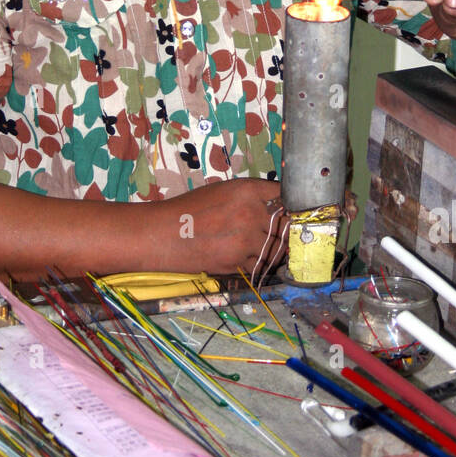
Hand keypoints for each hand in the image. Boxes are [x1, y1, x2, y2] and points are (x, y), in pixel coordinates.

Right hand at [157, 178, 285, 276]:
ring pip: (277, 249)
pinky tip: (252, 258)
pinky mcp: (237, 262)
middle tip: (285, 234)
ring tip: (269, 248)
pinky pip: (261, 265)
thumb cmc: (190, 209)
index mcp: (247, 191)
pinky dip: (261, 264)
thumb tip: (276, 204)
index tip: (292, 211)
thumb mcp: (222, 191)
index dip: (291, 205)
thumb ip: (251, 195)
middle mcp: (251, 214)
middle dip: (287, 230)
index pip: (285, 196)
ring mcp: (245, 240)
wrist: (163, 234)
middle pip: (286, 225)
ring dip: (277, 250)